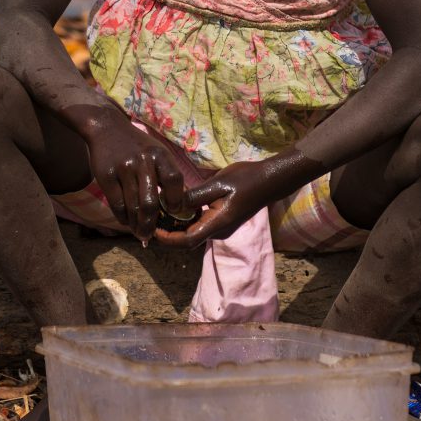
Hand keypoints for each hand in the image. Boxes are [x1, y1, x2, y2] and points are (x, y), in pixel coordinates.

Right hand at [80, 113, 189, 241]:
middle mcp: (142, 161)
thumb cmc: (137, 146)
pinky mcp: (106, 176)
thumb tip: (184, 206)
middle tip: (151, 236)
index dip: (176, 201)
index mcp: (159, 154)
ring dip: (137, 225)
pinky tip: (127, 222)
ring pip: (133, 207)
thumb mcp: (157, 152)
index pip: (174, 181)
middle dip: (151, 224)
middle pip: (150, 202)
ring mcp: (123, 168)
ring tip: (140, 234)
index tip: (174, 213)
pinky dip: (123, 218)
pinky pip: (117, 205)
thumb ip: (168, 174)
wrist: (107, 128)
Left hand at [152, 161, 290, 248]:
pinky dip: (185, 219)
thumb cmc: (245, 179)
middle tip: (151, 218)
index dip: (168, 239)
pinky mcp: (221, 220)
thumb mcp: (217, 184)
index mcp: (217, 223)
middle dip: (168, 234)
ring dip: (176, 226)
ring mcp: (220, 227)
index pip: (187, 241)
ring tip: (159, 210)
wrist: (268, 180)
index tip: (152, 229)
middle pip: (187, 240)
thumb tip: (171, 205)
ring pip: (192, 232)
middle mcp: (218, 230)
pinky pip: (199, 225)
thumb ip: (194, 196)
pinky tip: (177, 205)